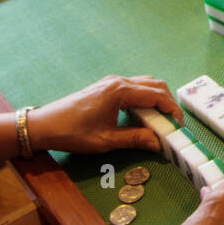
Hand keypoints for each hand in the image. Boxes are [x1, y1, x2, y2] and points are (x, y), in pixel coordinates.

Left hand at [28, 74, 174, 153]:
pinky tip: (142, 115)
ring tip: (160, 120)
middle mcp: (118, 81)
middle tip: (173, 123)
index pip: (157, 95)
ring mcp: (111, 82)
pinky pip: (134, 87)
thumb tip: (158, 143)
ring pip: (145, 84)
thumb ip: (135, 139)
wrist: (44, 125)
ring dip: (157, 99)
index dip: (172, 110)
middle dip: (168, 102)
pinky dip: (144, 98)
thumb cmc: (73, 133)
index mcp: (120, 91)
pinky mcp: (106, 87)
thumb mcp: (106, 140)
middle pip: (155, 84)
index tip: (179, 125)